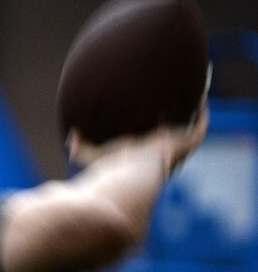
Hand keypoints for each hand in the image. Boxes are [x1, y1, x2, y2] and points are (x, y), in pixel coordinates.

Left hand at [66, 101, 209, 174]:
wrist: (129, 179)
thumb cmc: (111, 171)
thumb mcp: (94, 156)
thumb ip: (81, 148)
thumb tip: (70, 138)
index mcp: (144, 157)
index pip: (154, 144)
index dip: (158, 128)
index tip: (157, 111)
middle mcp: (162, 154)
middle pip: (174, 135)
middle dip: (178, 118)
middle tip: (179, 98)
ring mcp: (175, 151)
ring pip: (189, 129)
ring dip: (193, 112)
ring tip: (194, 92)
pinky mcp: (184, 146)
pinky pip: (199, 129)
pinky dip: (202, 115)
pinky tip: (201, 96)